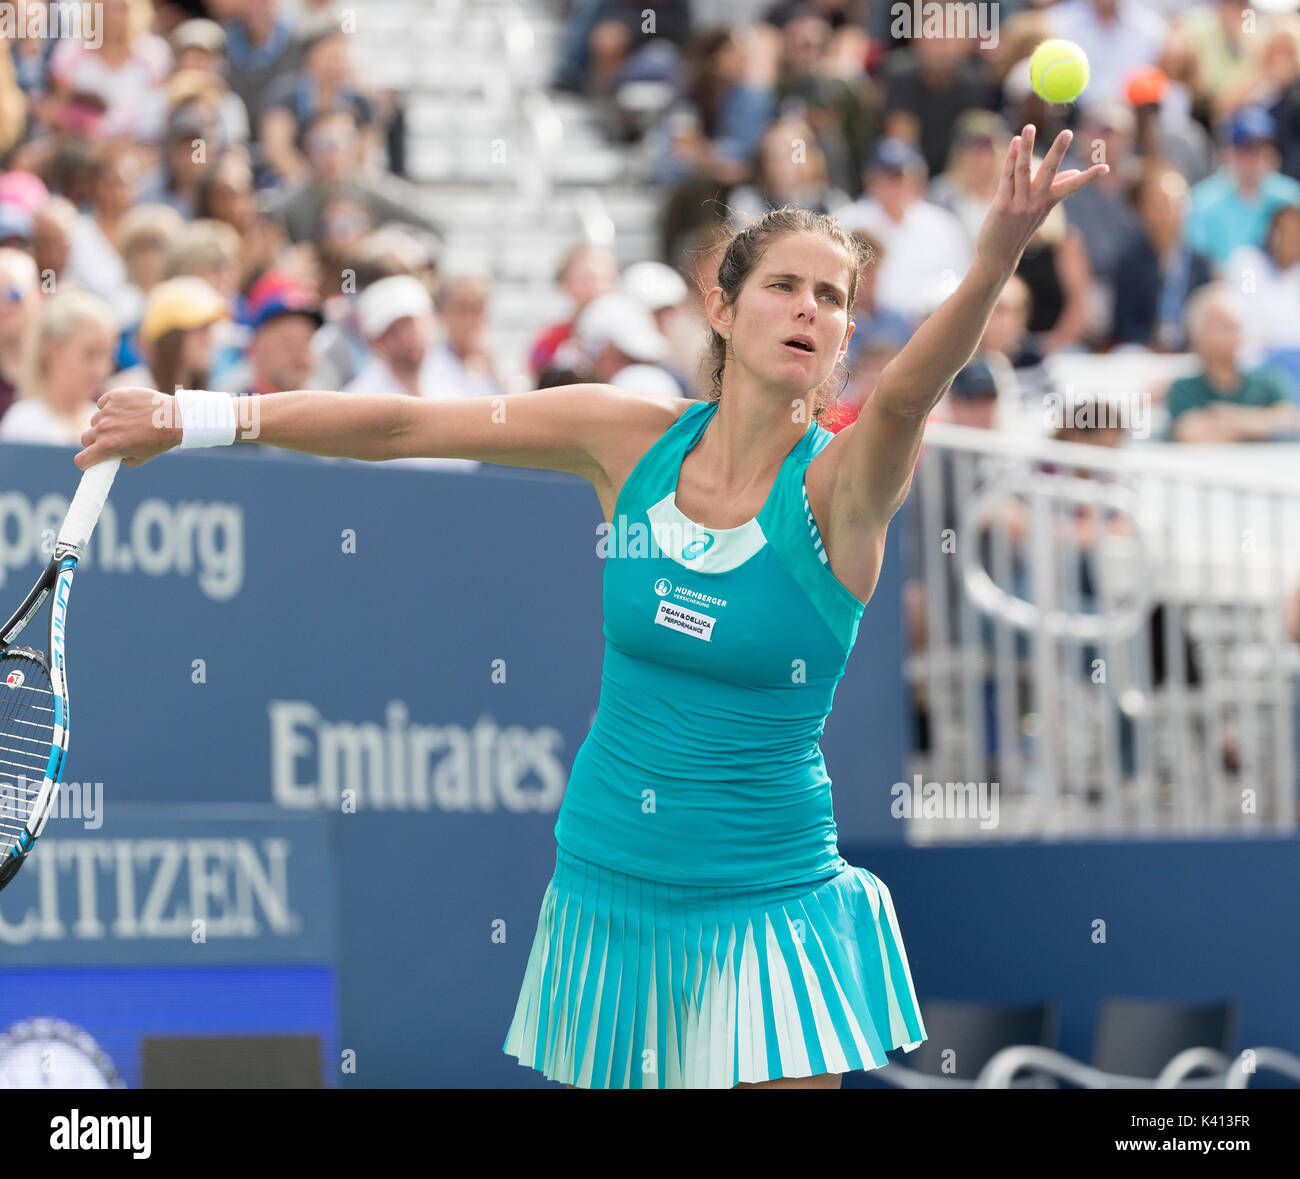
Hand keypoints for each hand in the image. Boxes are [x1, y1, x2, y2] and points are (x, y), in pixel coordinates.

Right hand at [74, 387, 181, 469]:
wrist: (174, 418)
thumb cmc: (159, 441)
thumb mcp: (139, 458)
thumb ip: (119, 459)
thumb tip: (109, 456)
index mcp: (108, 447)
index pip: (81, 459)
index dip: (85, 463)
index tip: (90, 461)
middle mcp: (104, 428)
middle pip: (86, 438)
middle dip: (95, 442)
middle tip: (111, 440)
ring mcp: (107, 411)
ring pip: (95, 420)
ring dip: (104, 423)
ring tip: (125, 423)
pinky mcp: (113, 396)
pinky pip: (103, 403)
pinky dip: (110, 407)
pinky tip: (126, 410)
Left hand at [975, 125, 1108, 276]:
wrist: (998, 256)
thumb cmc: (1020, 229)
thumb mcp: (1041, 210)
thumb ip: (1056, 189)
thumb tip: (1074, 172)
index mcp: (1049, 203)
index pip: (1072, 187)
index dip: (1088, 177)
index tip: (1106, 168)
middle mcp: (1036, 202)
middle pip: (1049, 172)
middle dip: (1058, 152)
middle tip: (1067, 132)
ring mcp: (1019, 204)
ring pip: (1023, 170)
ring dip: (1026, 146)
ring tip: (1029, 127)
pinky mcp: (1002, 205)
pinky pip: (1006, 177)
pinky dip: (1009, 158)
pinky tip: (1013, 143)